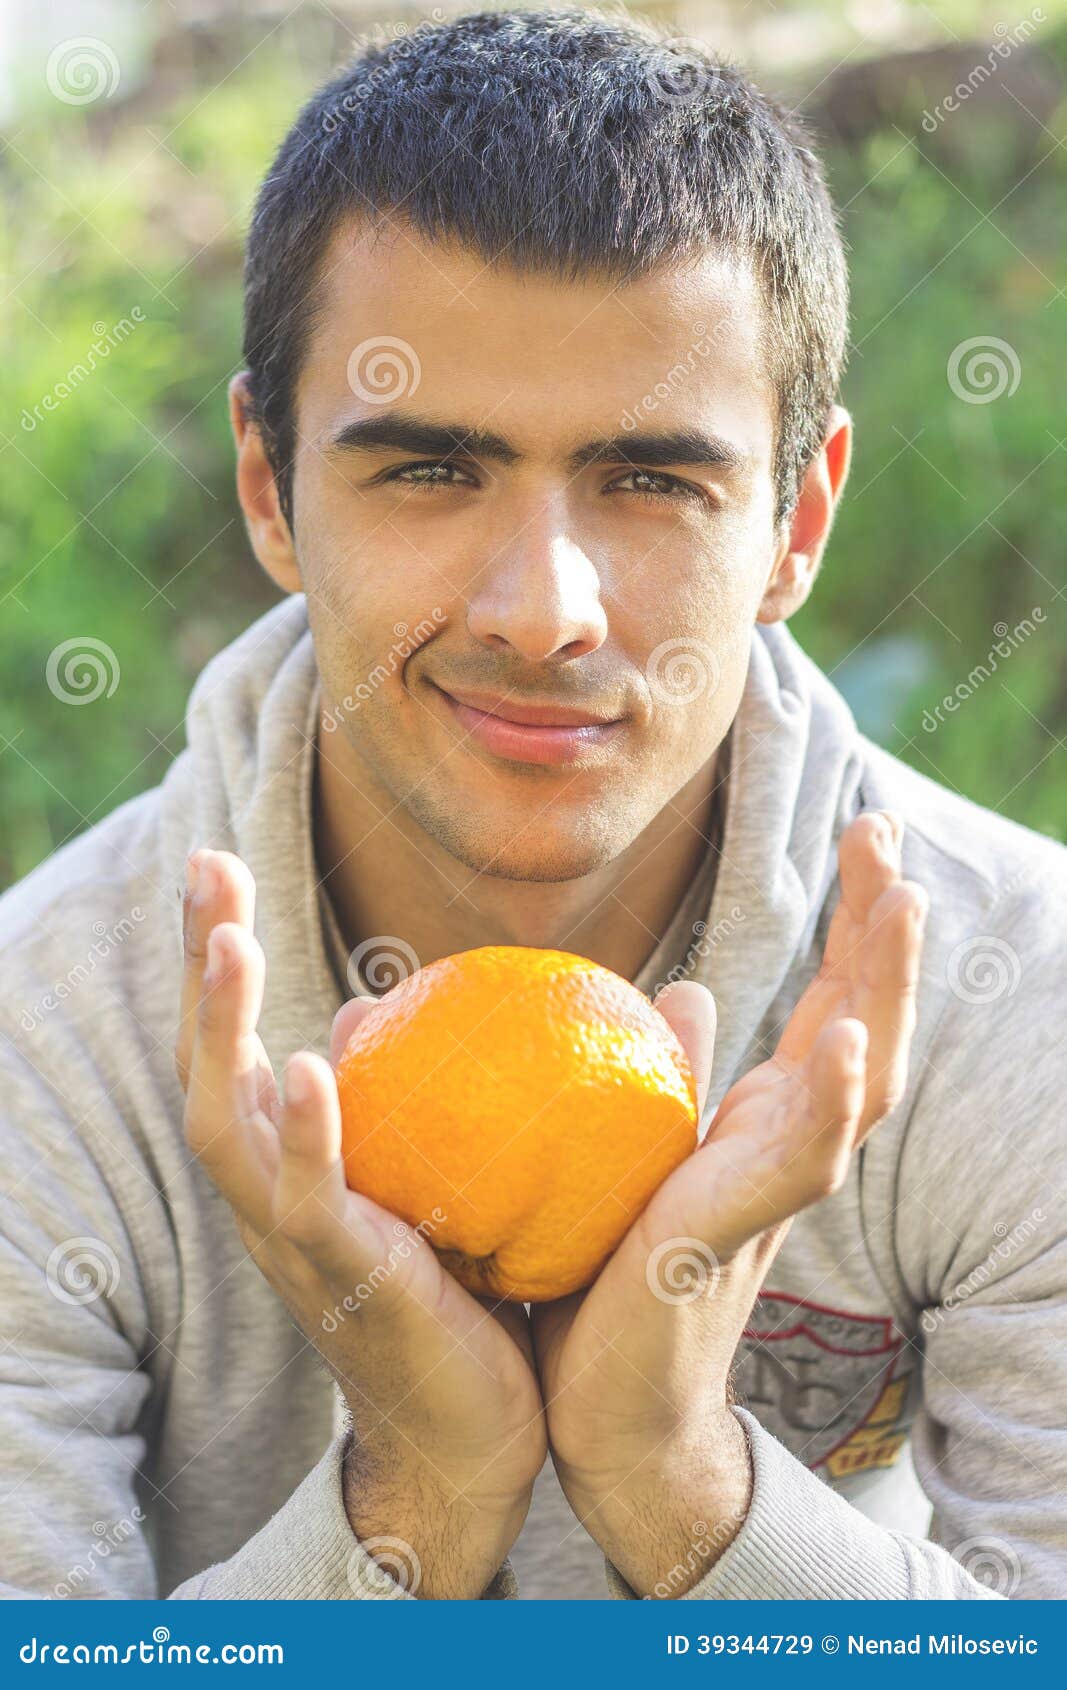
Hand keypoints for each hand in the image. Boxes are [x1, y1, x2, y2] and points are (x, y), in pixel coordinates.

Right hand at [175, 848, 545, 1597]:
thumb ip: (401, 1093)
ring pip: (225, 1124)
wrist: (470, 1433)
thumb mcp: (423, 1173)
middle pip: (204, 1062)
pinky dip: (303, 1133)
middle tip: (204, 864)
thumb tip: (378, 1006)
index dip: (213, 956)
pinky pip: (307, 1200)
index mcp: (286, 1163)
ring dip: (221, 1030)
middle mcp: (268, 1195)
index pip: (233, 1041)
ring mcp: (292, 1241)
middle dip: (197, 963)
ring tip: (228, 942)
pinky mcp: (340, 1281)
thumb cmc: (452, 1296)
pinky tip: (307, 1064)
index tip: (214, 866)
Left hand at [531, 809, 927, 1595]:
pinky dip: (825, 1101)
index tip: (866, 836)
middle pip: (865, 1023)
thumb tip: (685, 991)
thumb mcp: (646, 1148)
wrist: (609, 1406)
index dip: (856, 924)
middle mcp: (788, 1146)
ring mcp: (773, 1189)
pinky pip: (799, 1163)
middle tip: (884, 834)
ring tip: (902, 900)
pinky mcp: (735, 1231)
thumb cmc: (619, 1278)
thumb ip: (676, 1073)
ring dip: (881, 989)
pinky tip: (837, 1043)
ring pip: (860, 1079)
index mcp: (767, 1120)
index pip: (831, 1003)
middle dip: (881, 931)